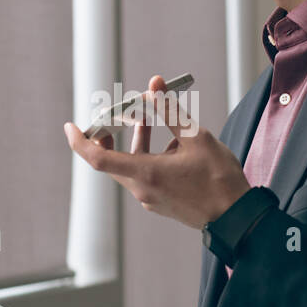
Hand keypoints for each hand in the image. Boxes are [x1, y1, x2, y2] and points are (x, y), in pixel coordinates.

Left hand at [64, 74, 250, 227]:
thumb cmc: (219, 179)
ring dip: (137, 141)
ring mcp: (151, 199)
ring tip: (151, 117)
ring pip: (132, 166)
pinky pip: (146, 175)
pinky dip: (150, 156)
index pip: (98, 159)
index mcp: (145, 174)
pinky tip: (174, 144)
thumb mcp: (197, 137)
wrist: (236, 217)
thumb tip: (153, 88)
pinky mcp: (161, 203)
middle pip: (112, 161)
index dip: (80, 141)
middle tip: (114, 112)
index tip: (70, 126)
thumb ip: (170, 111)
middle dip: (111, 134)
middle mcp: (142, 190)